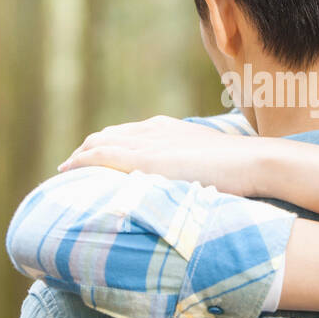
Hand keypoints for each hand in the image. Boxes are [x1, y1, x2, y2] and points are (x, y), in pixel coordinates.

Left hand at [58, 115, 264, 195]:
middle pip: (108, 135)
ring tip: (66, 170)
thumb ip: (196, 169)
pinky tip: (67, 171)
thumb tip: (199, 188)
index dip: (109, 145)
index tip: (97, 158)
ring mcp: (148, 143)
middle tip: (74, 167)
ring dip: (80, 156)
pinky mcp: (144, 159)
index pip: (128, 134)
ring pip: (99, 142)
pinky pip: (100, 156)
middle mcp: (153, 130)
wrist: (252, 161)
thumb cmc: (242, 169)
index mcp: (169, 128)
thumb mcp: (213, 164)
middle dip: (88, 150)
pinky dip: (80, 162)